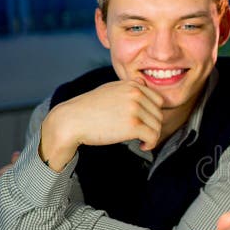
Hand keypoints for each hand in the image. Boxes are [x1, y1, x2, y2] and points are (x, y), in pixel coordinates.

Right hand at [40, 80, 162, 170]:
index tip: (145, 123)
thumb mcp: (110, 89)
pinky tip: (142, 146)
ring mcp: (135, 109)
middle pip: (159, 114)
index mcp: (132, 85)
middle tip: (142, 135)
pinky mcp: (133, 125)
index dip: (153, 114)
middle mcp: (135, 94)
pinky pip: (153, 136)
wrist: (71, 121)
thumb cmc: (89, 108)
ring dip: (152, 136)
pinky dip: (151, 144)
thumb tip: (143, 82)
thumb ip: (128, 87)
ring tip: (142, 141)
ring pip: (157, 126)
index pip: (158, 100)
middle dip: (152, 126)